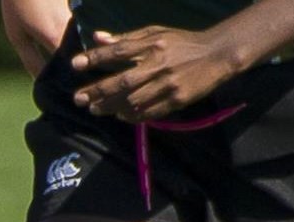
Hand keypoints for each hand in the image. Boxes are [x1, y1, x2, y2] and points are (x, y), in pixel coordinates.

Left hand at [71, 27, 245, 121]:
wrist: (218, 54)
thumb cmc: (182, 43)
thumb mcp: (156, 33)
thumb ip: (126, 38)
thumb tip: (97, 38)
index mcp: (153, 45)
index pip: (118, 51)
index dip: (95, 58)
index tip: (75, 64)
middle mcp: (159, 64)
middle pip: (122, 81)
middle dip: (97, 91)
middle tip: (78, 98)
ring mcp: (168, 84)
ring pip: (133, 100)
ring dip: (111, 106)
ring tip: (95, 109)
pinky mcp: (178, 99)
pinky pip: (150, 112)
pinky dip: (133, 115)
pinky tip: (120, 115)